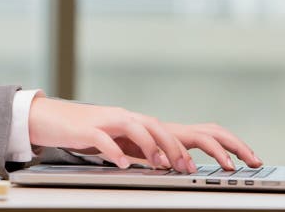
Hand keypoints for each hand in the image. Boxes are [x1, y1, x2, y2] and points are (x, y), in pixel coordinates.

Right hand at [28, 96, 262, 172]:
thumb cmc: (87, 133)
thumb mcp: (121, 142)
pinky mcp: (88, 128)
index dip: (209, 144)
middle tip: (194, 168)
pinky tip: (123, 163)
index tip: (232, 163)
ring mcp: (108, 120)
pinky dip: (115, 150)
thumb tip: (170, 164)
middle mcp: (128, 117)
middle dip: (183, 146)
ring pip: (137, 126)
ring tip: (164, 165)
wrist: (51, 119)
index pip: (179, 130)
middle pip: (162, 126)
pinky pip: (105, 138)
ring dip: (153, 146)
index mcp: (140, 123)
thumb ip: (144, 149)